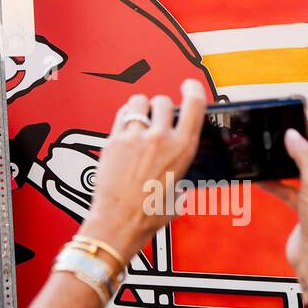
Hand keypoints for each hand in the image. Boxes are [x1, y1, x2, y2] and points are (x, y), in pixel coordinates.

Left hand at [79, 79, 206, 261]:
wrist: (119, 222)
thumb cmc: (147, 213)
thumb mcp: (178, 191)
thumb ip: (180, 170)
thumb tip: (178, 169)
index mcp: (181, 149)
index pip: (194, 105)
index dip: (193, 89)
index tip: (189, 85)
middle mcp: (159, 139)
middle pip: (163, 101)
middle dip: (162, 107)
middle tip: (159, 117)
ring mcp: (134, 137)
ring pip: (139, 102)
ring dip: (142, 108)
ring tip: (141, 119)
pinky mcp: (113, 140)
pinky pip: (121, 116)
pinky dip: (125, 118)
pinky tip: (126, 129)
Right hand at [259, 127, 307, 298]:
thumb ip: (303, 156)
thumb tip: (293, 135)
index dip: (307, 134)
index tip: (290, 122)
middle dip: (293, 149)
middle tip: (275, 135)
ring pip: (300, 173)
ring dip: (282, 167)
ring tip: (266, 155)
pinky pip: (291, 189)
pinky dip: (277, 184)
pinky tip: (260, 178)